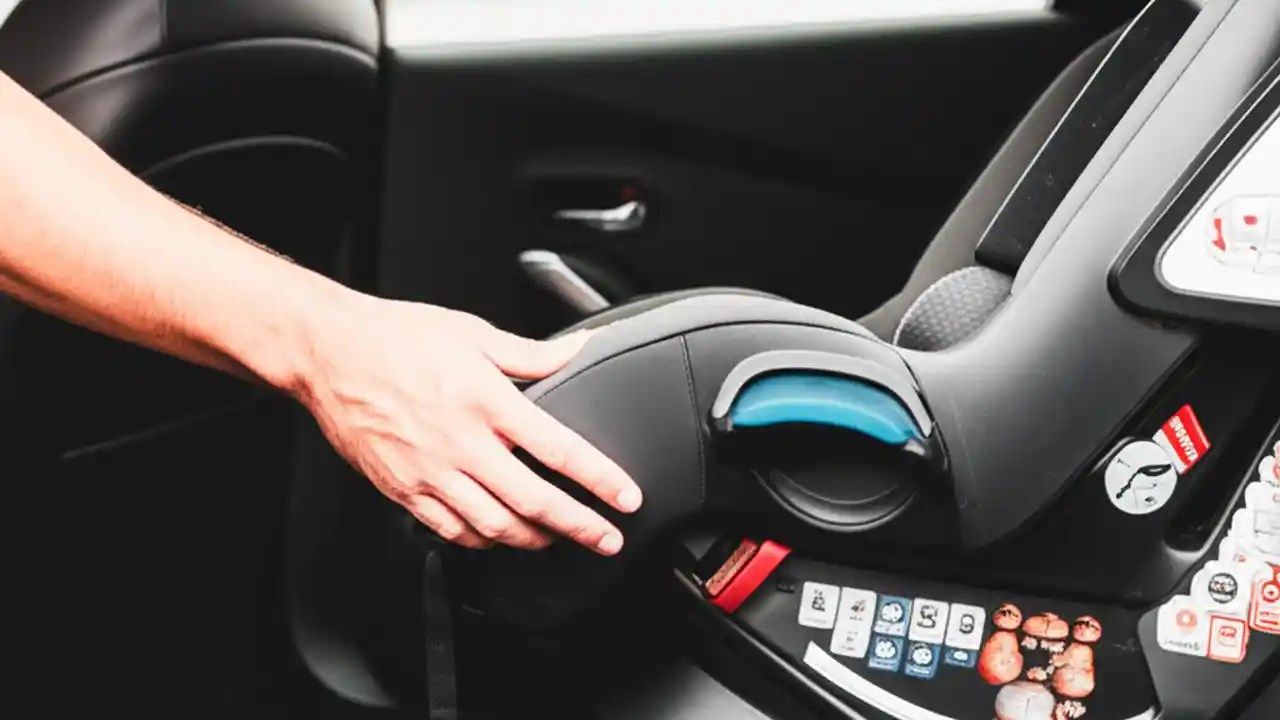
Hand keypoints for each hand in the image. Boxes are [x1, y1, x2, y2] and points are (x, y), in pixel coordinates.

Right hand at [295, 293, 641, 553]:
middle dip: (580, 527)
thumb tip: (577, 350)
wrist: (329, 352)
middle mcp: (462, 443)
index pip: (560, 450)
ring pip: (495, 526)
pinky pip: (451, 530)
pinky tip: (498, 538)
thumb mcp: (472, 332)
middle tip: (607, 540)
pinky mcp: (404, 489)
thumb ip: (531, 352)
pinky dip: (482, 540)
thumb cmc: (396, 337)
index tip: (625, 498)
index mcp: (486, 401)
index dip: (601, 479)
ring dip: (534, 540)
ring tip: (558, 541)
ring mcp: (431, 472)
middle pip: (535, 501)